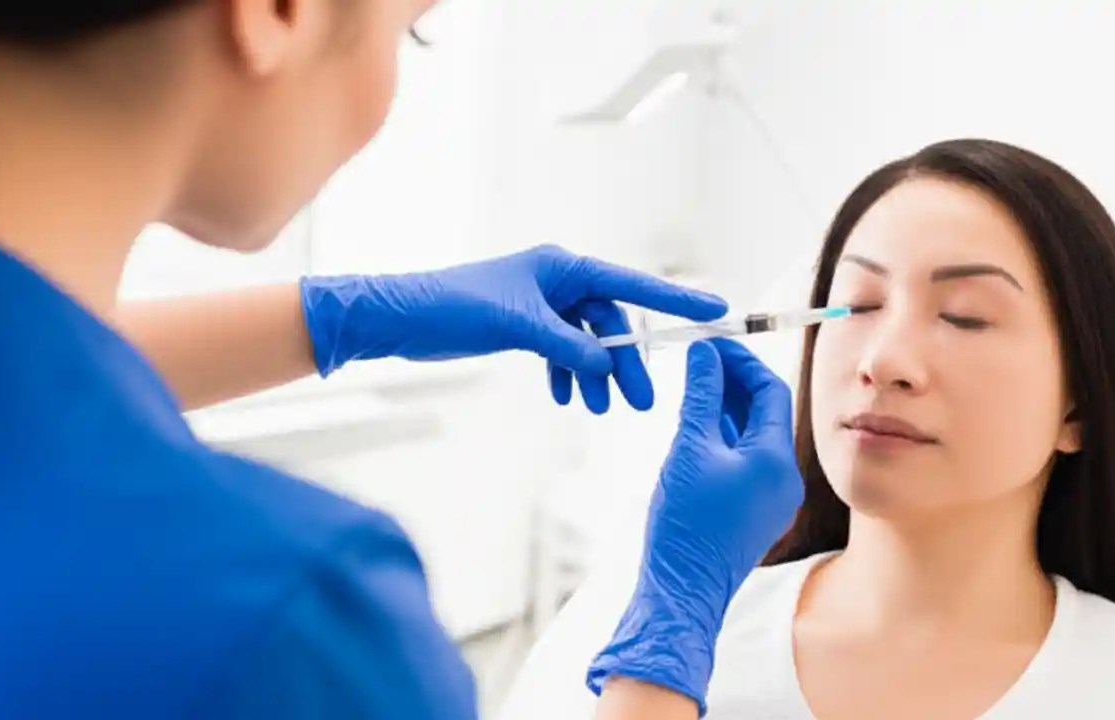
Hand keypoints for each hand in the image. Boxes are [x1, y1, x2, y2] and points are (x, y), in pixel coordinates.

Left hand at [299, 244, 727, 412]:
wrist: (401, 317)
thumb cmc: (454, 306)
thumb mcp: (517, 326)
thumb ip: (566, 346)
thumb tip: (605, 366)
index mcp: (562, 267)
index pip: (630, 284)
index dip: (674, 298)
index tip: (713, 308)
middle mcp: (557, 281)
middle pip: (610, 323)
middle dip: (624, 362)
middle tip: (640, 401)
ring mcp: (540, 304)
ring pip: (586, 342)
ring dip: (594, 375)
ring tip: (598, 410)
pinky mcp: (522, 325)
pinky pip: (560, 351)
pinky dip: (567, 373)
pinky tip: (566, 397)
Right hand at [586, 339, 804, 714]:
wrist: (683, 590)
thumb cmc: (685, 524)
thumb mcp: (690, 447)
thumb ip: (701, 395)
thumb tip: (704, 353)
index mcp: (776, 460)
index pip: (770, 390)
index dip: (740, 362)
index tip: (709, 345)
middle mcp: (784, 478)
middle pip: (764, 412)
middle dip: (732, 383)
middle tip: (698, 361)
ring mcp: (772, 498)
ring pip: (752, 437)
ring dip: (725, 409)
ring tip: (692, 389)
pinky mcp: (755, 512)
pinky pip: (745, 462)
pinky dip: (724, 438)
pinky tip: (696, 428)